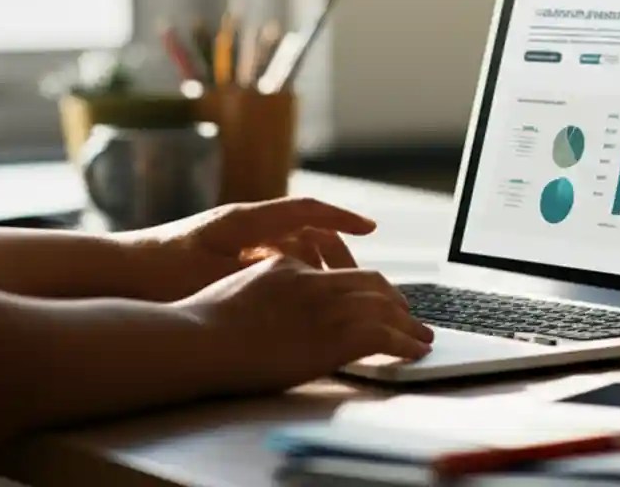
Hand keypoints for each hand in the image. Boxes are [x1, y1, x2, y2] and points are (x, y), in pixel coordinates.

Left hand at [125, 197, 376, 301]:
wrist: (116, 271)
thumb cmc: (159, 273)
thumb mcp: (212, 273)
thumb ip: (257, 272)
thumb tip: (300, 274)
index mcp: (244, 220)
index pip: (305, 209)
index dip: (342, 218)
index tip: (372, 228)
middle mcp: (243, 223)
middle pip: (304, 229)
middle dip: (336, 250)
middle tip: (357, 279)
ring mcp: (235, 238)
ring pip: (290, 245)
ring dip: (315, 264)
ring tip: (333, 292)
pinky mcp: (226, 254)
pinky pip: (272, 258)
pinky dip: (292, 271)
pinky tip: (299, 297)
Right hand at [178, 255, 433, 392]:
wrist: (199, 339)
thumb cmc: (201, 327)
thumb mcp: (234, 293)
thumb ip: (261, 292)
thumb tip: (269, 308)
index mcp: (287, 267)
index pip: (337, 269)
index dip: (360, 284)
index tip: (371, 296)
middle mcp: (311, 281)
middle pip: (370, 281)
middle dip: (393, 299)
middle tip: (407, 315)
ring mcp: (324, 306)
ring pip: (384, 306)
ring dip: (408, 324)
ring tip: (421, 337)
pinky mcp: (333, 336)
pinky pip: (383, 336)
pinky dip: (405, 343)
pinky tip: (414, 352)